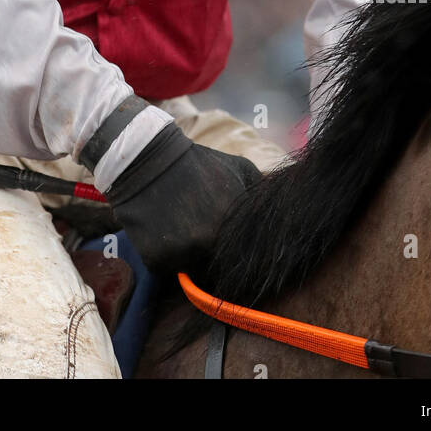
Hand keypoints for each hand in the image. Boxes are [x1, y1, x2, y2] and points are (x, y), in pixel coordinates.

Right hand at [105, 122, 260, 276]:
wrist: (150, 159)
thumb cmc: (199, 164)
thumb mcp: (239, 168)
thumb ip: (260, 192)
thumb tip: (281, 212)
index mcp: (232, 226)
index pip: (242, 258)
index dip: (236, 253)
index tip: (229, 244)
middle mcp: (208, 244)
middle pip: (218, 268)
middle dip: (213, 255)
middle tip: (201, 233)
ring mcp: (181, 254)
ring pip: (192, 270)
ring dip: (189, 257)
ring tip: (181, 229)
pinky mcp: (156, 260)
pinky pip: (167, 269)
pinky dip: (165, 256)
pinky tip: (163, 231)